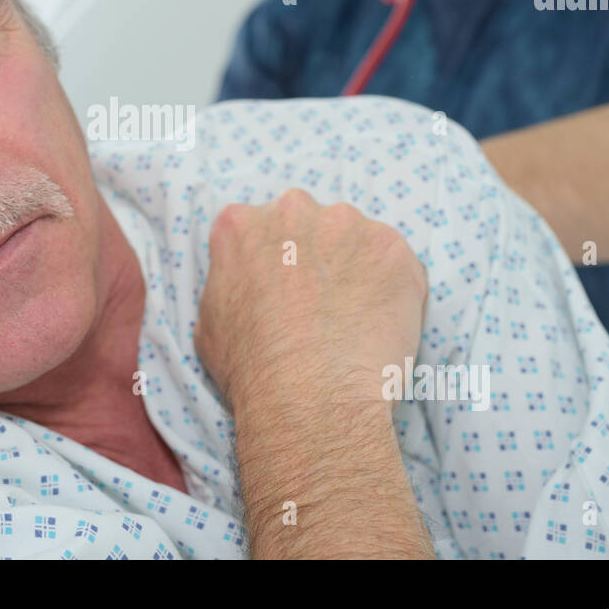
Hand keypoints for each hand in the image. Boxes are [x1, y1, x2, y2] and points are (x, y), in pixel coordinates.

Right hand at [194, 188, 427, 411]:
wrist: (308, 397)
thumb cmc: (253, 371)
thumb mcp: (210, 323)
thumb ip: (229, 285)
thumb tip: (247, 288)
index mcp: (241, 226)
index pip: (260, 229)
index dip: (277, 261)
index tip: (287, 289)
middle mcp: (291, 210)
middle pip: (312, 225)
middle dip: (319, 257)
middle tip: (322, 306)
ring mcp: (345, 224)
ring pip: (357, 241)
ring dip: (358, 271)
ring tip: (355, 322)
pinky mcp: (389, 246)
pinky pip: (397, 264)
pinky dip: (394, 291)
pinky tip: (380, 327)